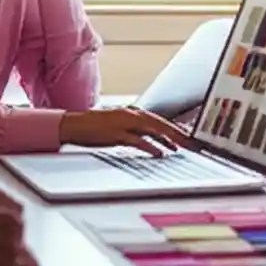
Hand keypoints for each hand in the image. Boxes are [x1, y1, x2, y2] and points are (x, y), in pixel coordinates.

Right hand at [60, 107, 189, 155]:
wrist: (73, 125)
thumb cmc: (95, 128)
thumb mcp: (120, 127)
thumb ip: (138, 131)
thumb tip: (156, 141)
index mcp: (133, 113)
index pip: (159, 120)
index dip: (175, 128)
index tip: (188, 137)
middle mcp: (131, 115)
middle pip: (160, 123)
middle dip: (177, 133)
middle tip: (191, 143)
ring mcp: (123, 123)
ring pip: (152, 129)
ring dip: (168, 138)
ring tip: (180, 147)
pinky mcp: (115, 134)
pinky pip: (137, 140)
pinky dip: (150, 146)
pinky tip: (159, 152)